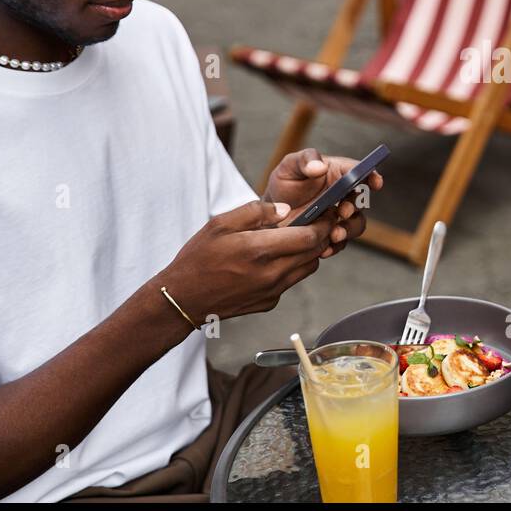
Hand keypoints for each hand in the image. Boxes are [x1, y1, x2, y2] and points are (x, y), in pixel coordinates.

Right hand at [156, 200, 337, 323]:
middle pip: (314, 252)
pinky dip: (294, 267)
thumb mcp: (220, 224)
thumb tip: (285, 209)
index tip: (326, 212)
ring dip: (310, 251)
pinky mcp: (269, 302)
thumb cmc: (198, 259)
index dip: (323, 223)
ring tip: (299, 237)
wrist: (184, 299)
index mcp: (260, 250)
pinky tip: (278, 257)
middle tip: (320, 221)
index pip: (309, 236)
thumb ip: (255, 212)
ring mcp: (272, 291)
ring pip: (308, 267)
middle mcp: (272, 273)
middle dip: (322, 235)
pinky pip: (292, 281)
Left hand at [263, 148, 384, 258]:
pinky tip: (324, 249)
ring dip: (349, 230)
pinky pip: (340, 243)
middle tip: (344, 211)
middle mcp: (344, 195)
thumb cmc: (286, 183)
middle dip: (355, 207)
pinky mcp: (332, 234)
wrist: (272, 211)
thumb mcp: (290, 166)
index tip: (375, 182)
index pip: (360, 171)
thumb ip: (305, 160)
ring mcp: (340, 216)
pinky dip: (335, 246)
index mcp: (339, 173)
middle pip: (360, 200)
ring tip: (335, 235)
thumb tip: (320, 167)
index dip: (372, 176)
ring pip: (356, 224)